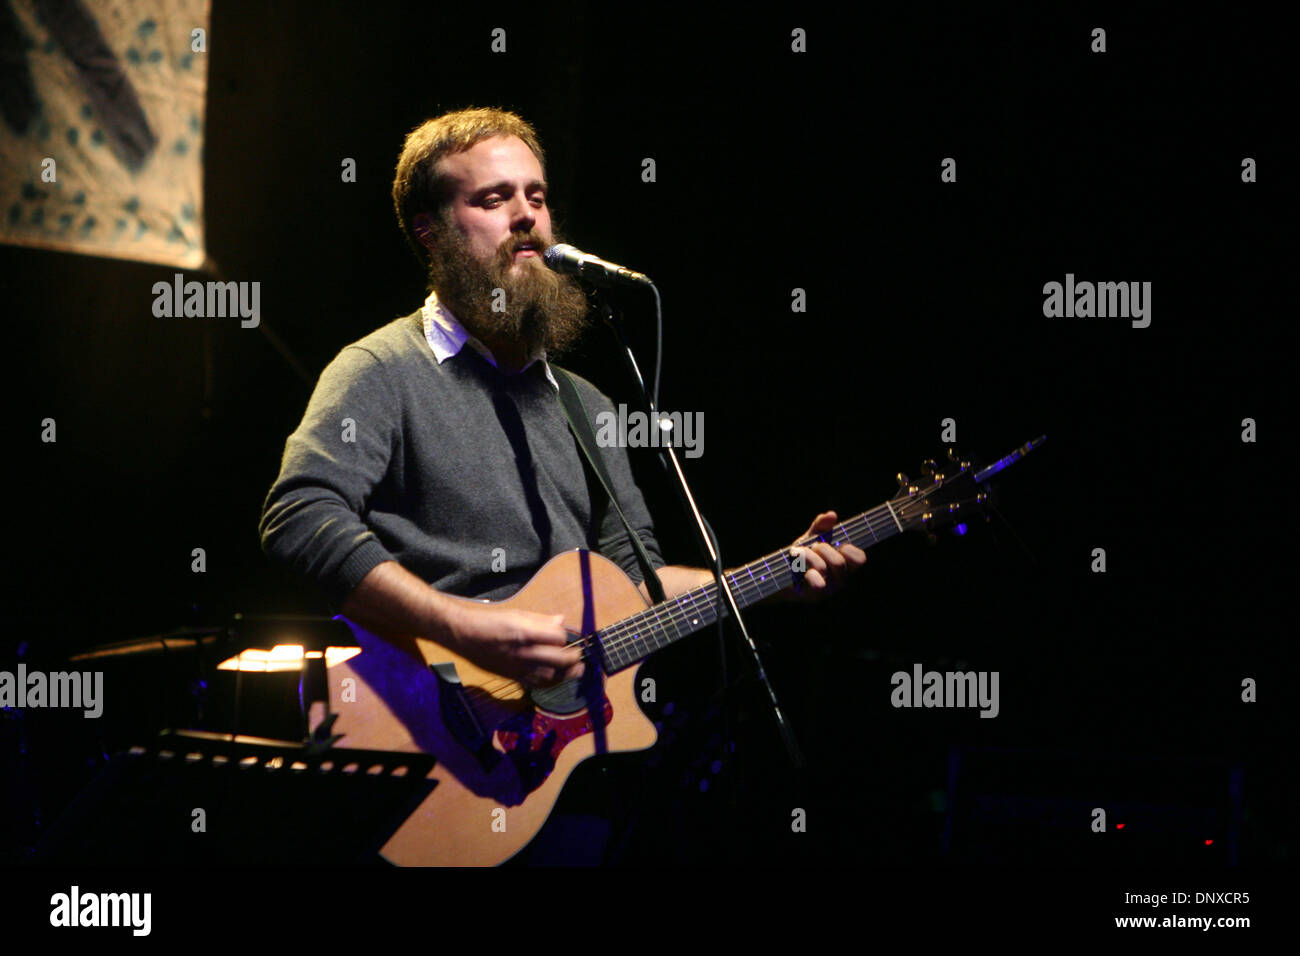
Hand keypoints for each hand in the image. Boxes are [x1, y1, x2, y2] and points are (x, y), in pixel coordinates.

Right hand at [443, 603, 583, 687]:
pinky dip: (551, 682)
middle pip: (559, 660)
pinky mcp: (512, 676)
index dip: (565, 636)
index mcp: (525, 632)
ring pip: (551, 676)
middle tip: (579, 655)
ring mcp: (518, 667)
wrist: (464, 635)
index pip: (558, 637)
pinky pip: (536, 685)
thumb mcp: (517, 614)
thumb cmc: (490, 621)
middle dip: (574, 658)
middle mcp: (523, 652)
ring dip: (566, 674)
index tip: (566, 636)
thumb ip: (541, 620)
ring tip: (575, 670)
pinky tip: (557, 678)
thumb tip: (561, 621)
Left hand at [787, 511, 866, 600]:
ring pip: (823, 568)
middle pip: (839, 562)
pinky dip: (806, 573)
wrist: (778, 572)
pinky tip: (800, 571)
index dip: (849, 549)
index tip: (835, 544)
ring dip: (806, 556)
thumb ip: (821, 526)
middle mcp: (840, 580)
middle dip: (821, 549)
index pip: (860, 559)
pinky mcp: (815, 596)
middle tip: (811, 548)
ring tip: (797, 555)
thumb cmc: (799, 556)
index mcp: (845, 566)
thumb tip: (832, 514)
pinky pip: (818, 584)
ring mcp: (829, 590)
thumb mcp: (810, 538)